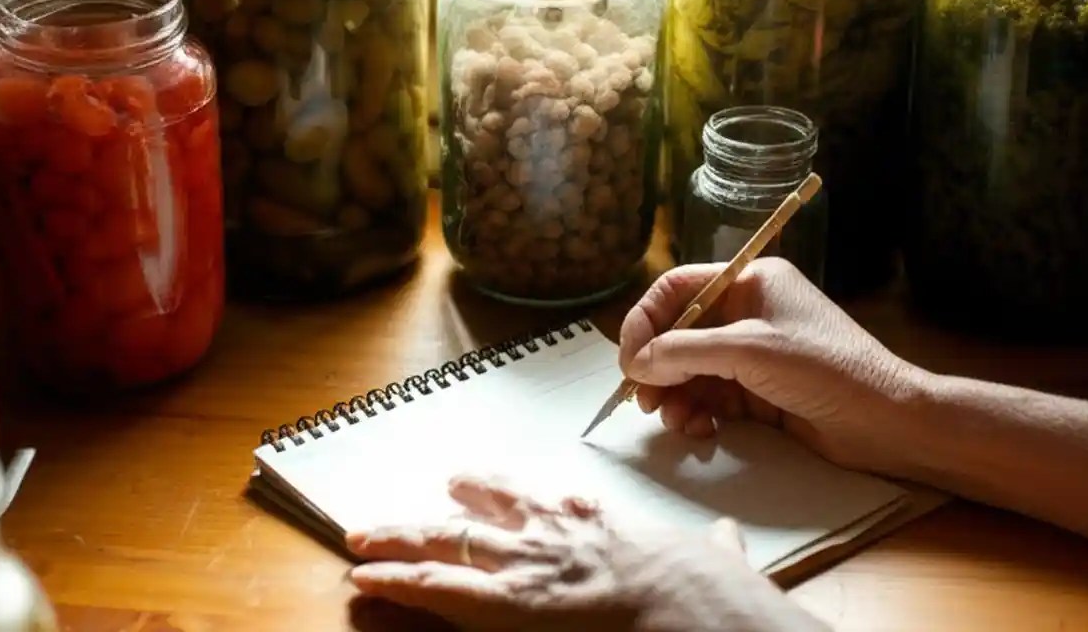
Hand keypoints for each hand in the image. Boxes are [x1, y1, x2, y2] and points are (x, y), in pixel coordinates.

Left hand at [346, 476, 828, 631]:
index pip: (534, 500)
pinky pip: (435, 586)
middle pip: (477, 514)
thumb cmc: (701, 587)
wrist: (688, 605)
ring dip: (396, 540)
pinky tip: (364, 580)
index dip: (496, 490)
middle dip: (435, 511)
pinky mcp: (502, 603)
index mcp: (592, 524)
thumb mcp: (712, 557)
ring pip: (442, 542)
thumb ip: (713, 546)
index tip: (471, 483)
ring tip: (360, 539)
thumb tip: (728, 538)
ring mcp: (520, 565)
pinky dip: (394, 581)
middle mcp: (547, 534)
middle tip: (400, 510)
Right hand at [619, 259, 923, 476]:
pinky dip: (697, 413)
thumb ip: (686, 352)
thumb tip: (637, 363)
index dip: (646, 321)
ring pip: (691, 370)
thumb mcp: (750, 351)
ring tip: (675, 421)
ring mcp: (754, 354)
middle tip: (644, 401)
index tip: (629, 360)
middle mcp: (748, 313)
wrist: (887, 422)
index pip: (677, 289)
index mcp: (749, 282)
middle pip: (679, 333)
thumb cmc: (825, 369)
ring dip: (675, 396)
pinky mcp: (759, 393)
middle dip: (658, 367)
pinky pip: (710, 397)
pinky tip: (700, 431)